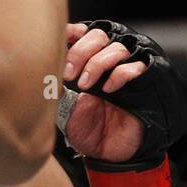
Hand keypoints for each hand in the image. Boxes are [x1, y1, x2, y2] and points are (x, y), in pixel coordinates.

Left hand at [62, 21, 145, 160]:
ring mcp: (126, 72)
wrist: (106, 154)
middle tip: (69, 74)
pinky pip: (136, 67)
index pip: (84, 33)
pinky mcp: (144, 86)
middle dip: (81, 51)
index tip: (61, 42)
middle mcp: (108, 64)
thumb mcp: (63, 104)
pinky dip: (119, 75)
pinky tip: (107, 90)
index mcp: (88, 63)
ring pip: (117, 48)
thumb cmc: (86, 129)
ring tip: (85, 85)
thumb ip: (56, 83)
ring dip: (97, 63)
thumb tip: (43, 63)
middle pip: (99, 35)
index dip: (73, 32)